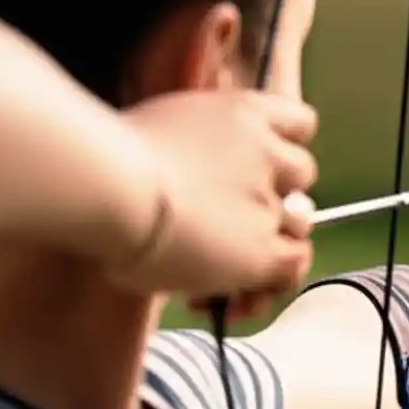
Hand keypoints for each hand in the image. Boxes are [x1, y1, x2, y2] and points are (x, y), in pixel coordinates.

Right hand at [110, 90, 316, 302]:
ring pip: (300, 223)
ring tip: (227, 269)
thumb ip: (192, 144)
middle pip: (302, 173)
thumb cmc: (106, 153)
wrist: (107, 185)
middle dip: (278, 195)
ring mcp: (269, 202)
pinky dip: (272, 283)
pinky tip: (235, 296)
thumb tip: (190, 173)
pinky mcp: (263, 250)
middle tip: (234, 219)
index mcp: (244, 111)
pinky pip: (292, 266)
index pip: (300, 122)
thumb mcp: (158, 127)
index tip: (261, 165)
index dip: (285, 146)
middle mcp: (267, 152)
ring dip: (273, 242)